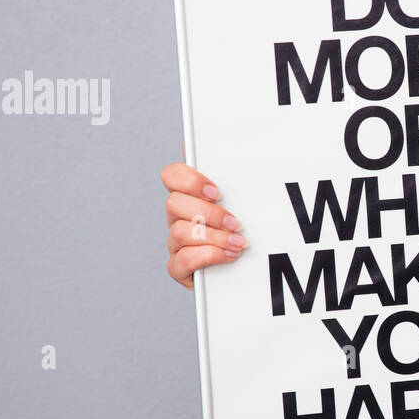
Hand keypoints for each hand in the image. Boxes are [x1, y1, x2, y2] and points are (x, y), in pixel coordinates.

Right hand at [161, 155, 248, 288]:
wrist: (246, 270)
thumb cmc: (243, 231)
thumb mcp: (244, 202)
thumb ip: (235, 178)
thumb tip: (226, 148)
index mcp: (189, 196)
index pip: (172, 175)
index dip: (189, 180)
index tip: (216, 191)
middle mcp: (178, 218)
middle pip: (174, 203)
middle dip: (209, 214)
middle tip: (235, 223)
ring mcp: (176, 243)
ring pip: (179, 232)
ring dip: (214, 237)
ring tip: (239, 243)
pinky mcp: (179, 268)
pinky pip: (181, 260)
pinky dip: (208, 256)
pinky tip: (230, 255)